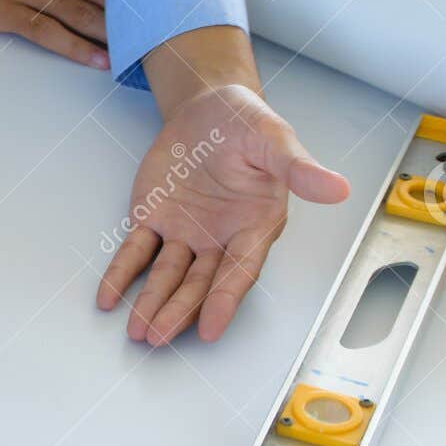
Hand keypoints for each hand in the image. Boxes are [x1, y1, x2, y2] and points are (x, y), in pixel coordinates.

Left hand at [98, 41, 349, 344]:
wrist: (209, 108)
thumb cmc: (248, 124)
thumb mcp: (275, 140)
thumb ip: (299, 168)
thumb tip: (339, 188)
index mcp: (254, 225)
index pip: (239, 271)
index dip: (224, 301)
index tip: (210, 330)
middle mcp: (219, 238)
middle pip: (198, 283)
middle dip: (177, 311)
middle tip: (157, 338)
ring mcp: (185, 233)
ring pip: (165, 275)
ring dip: (150, 303)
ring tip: (135, 331)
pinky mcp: (154, 220)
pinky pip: (135, 252)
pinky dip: (121, 274)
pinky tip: (106, 298)